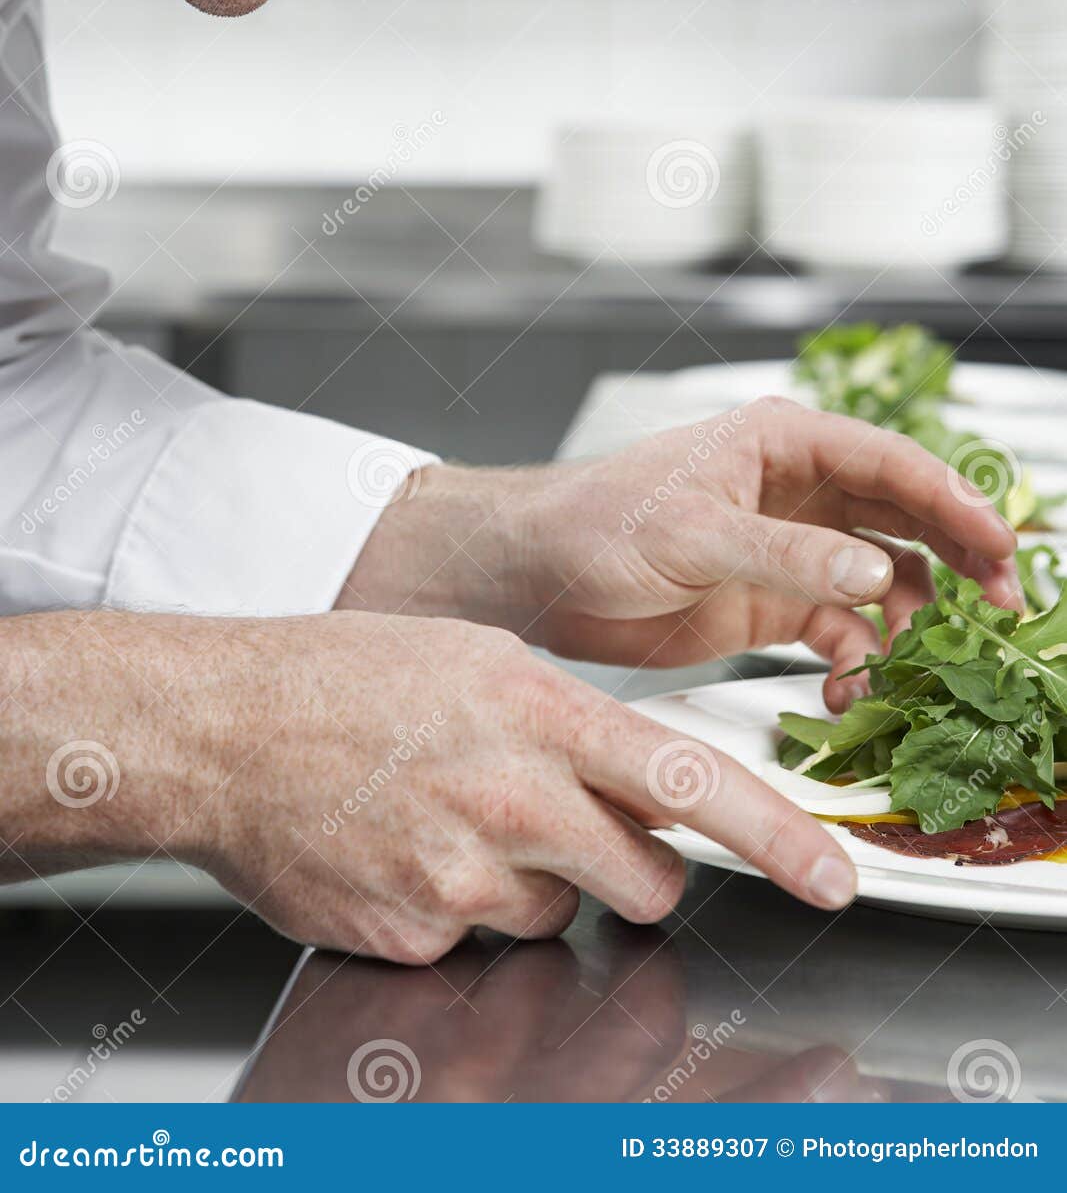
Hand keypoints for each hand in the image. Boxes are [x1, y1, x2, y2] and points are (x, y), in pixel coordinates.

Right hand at [0, 606, 861, 958]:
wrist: (221, 728)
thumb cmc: (346, 679)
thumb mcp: (480, 661)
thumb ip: (574, 724)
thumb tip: (646, 789)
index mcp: (540, 712)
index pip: (689, 781)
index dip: (777, 835)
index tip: (834, 876)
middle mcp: (513, 796)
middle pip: (645, 881)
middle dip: (636, 875)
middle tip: (572, 831)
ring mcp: (461, 873)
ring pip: (559, 916)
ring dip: (534, 886)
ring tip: (456, 821)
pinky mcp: (415, 931)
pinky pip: (480, 939)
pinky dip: (460, 909)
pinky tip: (407, 851)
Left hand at [346, 398, 1019, 710]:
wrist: (536, 575)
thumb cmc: (595, 522)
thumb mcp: (691, 535)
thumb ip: (787, 557)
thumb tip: (873, 576)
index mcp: (783, 444)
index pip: (894, 463)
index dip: (956, 503)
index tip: (1003, 546)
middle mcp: (798, 492)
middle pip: (907, 521)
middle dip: (958, 566)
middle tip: (1000, 614)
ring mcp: (791, 551)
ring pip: (884, 584)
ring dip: (909, 628)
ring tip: (917, 670)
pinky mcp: (773, 605)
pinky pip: (844, 632)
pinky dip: (859, 662)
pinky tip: (852, 690)